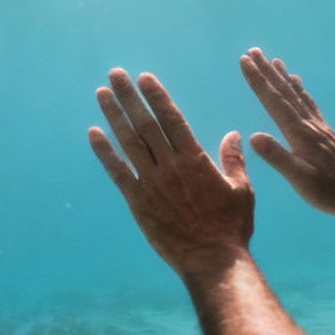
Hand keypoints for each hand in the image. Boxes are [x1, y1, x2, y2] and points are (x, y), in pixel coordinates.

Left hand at [89, 68, 253, 277]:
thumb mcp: (241, 190)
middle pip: (146, 123)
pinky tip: (93, 133)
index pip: (172, 119)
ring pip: (128, 142)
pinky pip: (117, 171)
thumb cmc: (231, 227)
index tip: (144, 78)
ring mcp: (151, 183)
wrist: (212, 260)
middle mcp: (170, 166)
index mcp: (195, 159)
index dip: (157, 96)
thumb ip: (234, 160)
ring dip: (113, 115)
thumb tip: (233, 134)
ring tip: (102, 93)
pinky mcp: (138, 202)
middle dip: (129, 96)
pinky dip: (104, 152)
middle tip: (116, 74)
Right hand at [238, 49, 334, 218]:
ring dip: (282, 77)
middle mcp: (308, 124)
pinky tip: (297, 83)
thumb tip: (253, 136)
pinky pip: (307, 103)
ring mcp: (317, 126)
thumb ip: (277, 158)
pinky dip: (298, 89)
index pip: (274, 101)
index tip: (245, 61)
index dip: (258, 80)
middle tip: (252, 51)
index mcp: (299, 133)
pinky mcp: (323, 131)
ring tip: (274, 60)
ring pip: (296, 95)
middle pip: (284, 92)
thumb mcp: (300, 179)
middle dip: (267, 71)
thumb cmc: (328, 192)